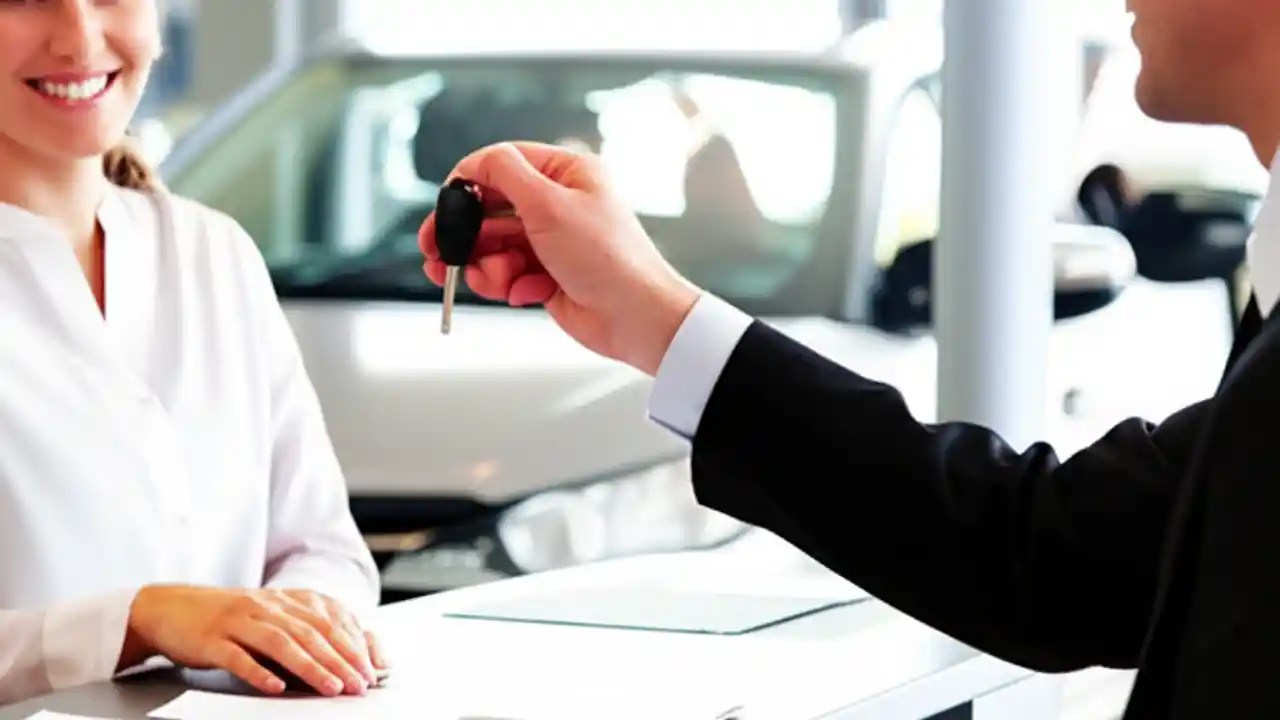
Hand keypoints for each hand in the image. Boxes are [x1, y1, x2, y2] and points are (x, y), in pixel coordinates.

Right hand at [120, 586, 386, 696]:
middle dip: (340, 660)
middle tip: (360, 684)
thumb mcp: (269, 617)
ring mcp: (238, 621)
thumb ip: (303, 631)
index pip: (329, 620)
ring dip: (310, 667)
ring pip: (281, 643)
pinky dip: (259, 672)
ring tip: (332, 688)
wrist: (170, 608)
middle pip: (311, 632)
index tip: (373, 668)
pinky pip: (238, 657)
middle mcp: (265, 606)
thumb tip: (344, 657)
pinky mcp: (212, 640)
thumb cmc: (228, 618)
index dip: (354, 644)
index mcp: (284, 599)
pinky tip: (275, 687)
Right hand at [419, 141, 700, 375]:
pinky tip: (524, 293)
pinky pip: (508, 273)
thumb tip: (477, 160)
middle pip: (491, 208)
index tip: (445, 203)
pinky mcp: (548, 274)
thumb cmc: (608, 259)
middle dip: (465, 234)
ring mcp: (553, 240)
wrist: (635, 318)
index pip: (504, 163)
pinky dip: (508, 285)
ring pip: (494, 246)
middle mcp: (560, 203)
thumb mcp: (550, 205)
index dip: (469, 181)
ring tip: (495, 280)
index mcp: (568, 174)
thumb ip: (506, 174)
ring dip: (487, 265)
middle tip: (436, 251)